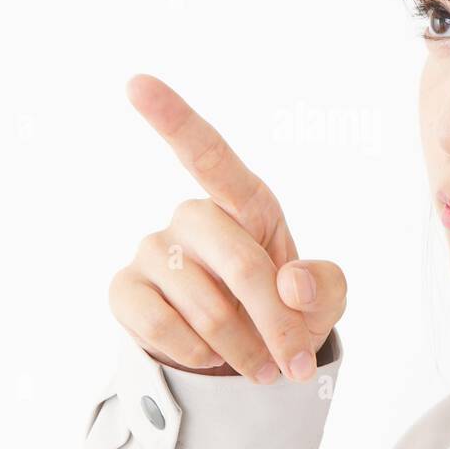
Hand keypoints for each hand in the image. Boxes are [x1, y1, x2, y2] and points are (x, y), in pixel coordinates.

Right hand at [108, 74, 345, 382]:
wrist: (239, 357)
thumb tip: (293, 284)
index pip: (206, 152)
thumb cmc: (284, 311)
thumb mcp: (323, 300)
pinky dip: (197, 355)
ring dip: (241, 349)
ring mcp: (152, 250)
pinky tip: (208, 358)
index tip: (137, 83)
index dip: (172, 117)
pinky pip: (160, 327)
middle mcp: (192, 217)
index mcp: (244, 202)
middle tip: (293, 363)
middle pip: (238, 262)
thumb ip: (325, 287)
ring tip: (257, 365)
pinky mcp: (124, 290)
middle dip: (276, 322)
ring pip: (204, 306)